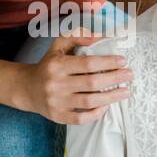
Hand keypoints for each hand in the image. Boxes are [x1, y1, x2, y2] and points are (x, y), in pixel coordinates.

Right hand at [18, 29, 132, 123]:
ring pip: (89, 101)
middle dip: (114, 78)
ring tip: (126, 91)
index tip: (123, 61)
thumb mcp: (58, 46)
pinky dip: (95, 114)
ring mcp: (56, 102)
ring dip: (111, 97)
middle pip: (91, 83)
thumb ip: (78, 37)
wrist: (27, 88)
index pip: (87, 63)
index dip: (107, 62)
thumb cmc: (48, 65)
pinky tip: (106, 106)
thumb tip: (100, 37)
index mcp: (57, 65)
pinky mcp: (58, 116)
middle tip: (130, 75)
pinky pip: (81, 119)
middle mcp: (56, 84)